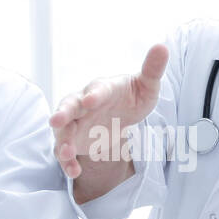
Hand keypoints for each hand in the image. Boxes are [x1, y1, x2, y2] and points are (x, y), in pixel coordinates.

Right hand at [49, 44, 167, 196]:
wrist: (120, 116)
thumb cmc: (131, 97)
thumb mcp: (146, 87)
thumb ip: (152, 70)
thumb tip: (162, 47)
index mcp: (102, 88)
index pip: (97, 88)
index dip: (94, 94)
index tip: (91, 101)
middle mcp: (83, 103)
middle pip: (69, 106)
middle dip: (63, 113)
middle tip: (56, 121)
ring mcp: (75, 122)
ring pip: (63, 130)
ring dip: (63, 141)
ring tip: (67, 154)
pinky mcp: (73, 140)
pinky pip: (65, 151)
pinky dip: (67, 161)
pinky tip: (74, 172)